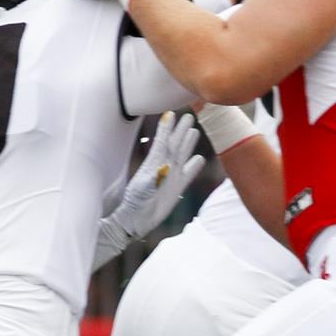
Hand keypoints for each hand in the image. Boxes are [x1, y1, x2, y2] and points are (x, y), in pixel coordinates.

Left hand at [93, 112, 205, 266]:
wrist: (135, 221)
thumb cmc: (135, 205)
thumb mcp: (143, 191)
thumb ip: (154, 179)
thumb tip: (166, 166)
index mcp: (154, 165)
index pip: (162, 143)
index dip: (166, 129)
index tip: (170, 114)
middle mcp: (164, 168)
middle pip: (175, 145)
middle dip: (180, 130)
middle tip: (189, 115)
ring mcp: (171, 177)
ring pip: (182, 156)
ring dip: (188, 143)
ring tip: (194, 131)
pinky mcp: (177, 188)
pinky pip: (188, 174)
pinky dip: (194, 166)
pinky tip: (199, 159)